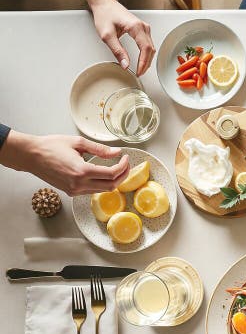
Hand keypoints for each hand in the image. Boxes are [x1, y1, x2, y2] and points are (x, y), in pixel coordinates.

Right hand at [0, 131, 129, 195]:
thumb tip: (117, 152)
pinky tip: (103, 173)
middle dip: (122, 176)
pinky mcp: (70, 192)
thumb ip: (100, 149)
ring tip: (117, 168)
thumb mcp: (77, 142)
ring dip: (113, 180)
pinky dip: (101, 183)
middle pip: (111, 186)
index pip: (112, 174)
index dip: (123, 167)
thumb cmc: (51, 146)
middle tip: (126, 165)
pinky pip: (92, 190)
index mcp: (81, 171)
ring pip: (102, 190)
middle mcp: (78, 184)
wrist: (30, 156)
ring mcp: (74, 190)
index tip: (126, 158)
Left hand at [85, 0, 154, 75]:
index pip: (145, 49)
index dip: (143, 63)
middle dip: (146, 64)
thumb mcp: (107, 35)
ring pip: (151, 47)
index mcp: (135, 27)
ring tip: (140, 69)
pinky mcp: (142, 29)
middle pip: (150, 49)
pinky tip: (142, 60)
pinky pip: (149, 44)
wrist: (104, 4)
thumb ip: (117, 51)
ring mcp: (144, 27)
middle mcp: (143, 27)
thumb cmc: (105, 14)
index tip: (138, 71)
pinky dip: (146, 54)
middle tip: (139, 73)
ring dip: (147, 60)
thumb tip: (125, 64)